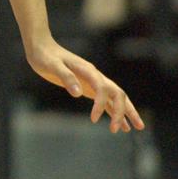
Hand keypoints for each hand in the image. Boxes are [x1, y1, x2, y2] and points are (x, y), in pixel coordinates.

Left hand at [25, 39, 143, 132]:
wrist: (42, 48)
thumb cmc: (45, 56)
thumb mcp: (52, 66)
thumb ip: (66, 77)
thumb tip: (78, 93)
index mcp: (88, 71)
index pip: (103, 89)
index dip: (100, 104)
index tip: (92, 120)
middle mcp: (96, 77)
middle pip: (118, 94)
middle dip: (123, 112)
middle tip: (120, 130)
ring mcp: (94, 82)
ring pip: (117, 99)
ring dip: (126, 113)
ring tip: (135, 129)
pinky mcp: (89, 88)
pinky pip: (106, 102)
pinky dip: (114, 113)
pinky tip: (119, 125)